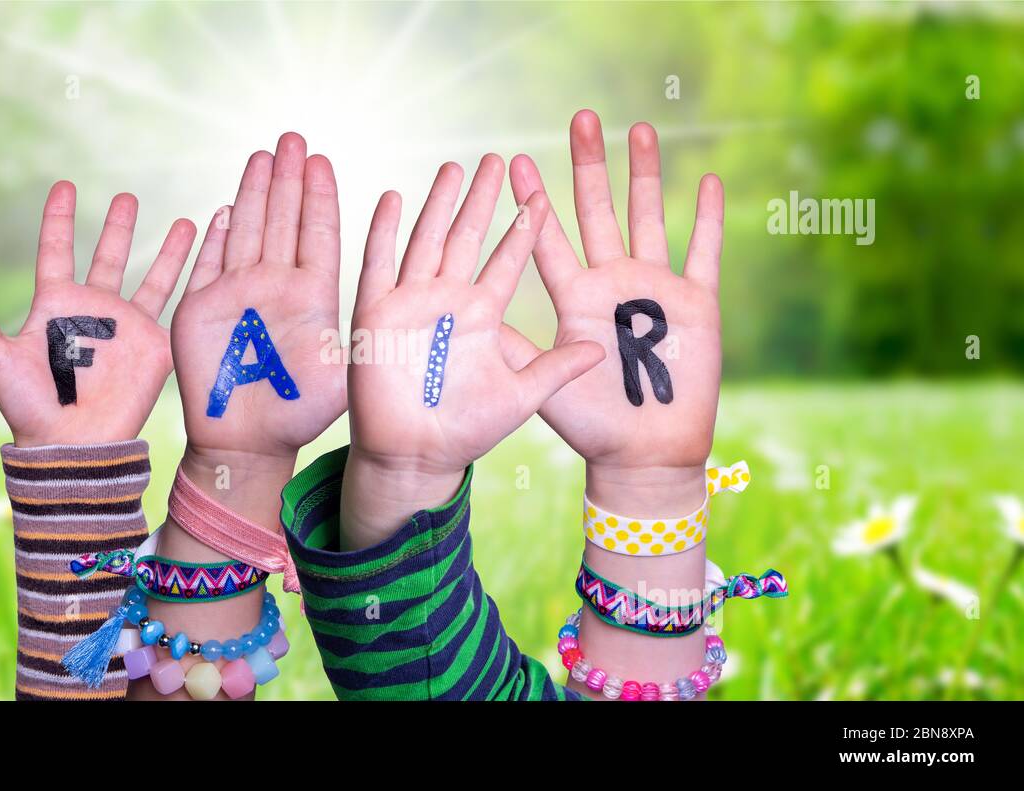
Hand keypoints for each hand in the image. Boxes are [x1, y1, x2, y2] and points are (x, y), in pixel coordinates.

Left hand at [0, 181, 194, 446]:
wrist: (74, 446)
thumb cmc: (30, 407)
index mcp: (56, 306)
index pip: (57, 251)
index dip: (59, 219)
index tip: (65, 186)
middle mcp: (93, 311)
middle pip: (109, 256)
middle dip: (120, 226)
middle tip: (128, 195)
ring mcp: (126, 327)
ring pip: (151, 277)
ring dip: (167, 250)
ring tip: (185, 221)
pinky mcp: (154, 346)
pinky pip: (176, 307)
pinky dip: (193, 282)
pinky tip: (208, 262)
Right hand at [171, 133, 344, 465]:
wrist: (248, 442)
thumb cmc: (299, 412)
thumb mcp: (342, 372)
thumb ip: (356, 335)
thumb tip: (378, 297)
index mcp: (312, 294)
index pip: (317, 233)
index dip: (318, 196)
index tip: (322, 160)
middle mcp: (276, 285)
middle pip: (281, 219)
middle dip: (287, 179)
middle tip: (293, 138)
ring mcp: (238, 293)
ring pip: (246, 230)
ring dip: (253, 193)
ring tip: (263, 156)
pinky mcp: (202, 308)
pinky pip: (208, 262)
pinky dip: (213, 236)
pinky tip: (221, 207)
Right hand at [342, 156, 604, 547]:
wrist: (417, 456)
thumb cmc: (466, 430)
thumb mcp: (523, 396)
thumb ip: (557, 369)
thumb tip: (601, 350)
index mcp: (482, 314)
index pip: (506, 260)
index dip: (522, 228)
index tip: (540, 195)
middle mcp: (448, 300)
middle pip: (466, 237)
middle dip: (481, 199)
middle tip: (496, 159)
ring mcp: (412, 303)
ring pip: (426, 240)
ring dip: (439, 205)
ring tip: (455, 168)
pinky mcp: (377, 314)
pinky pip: (379, 265)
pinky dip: (383, 232)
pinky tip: (393, 198)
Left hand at [504, 111, 723, 508]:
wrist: (644, 456)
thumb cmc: (590, 426)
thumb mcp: (539, 385)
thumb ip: (510, 348)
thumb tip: (466, 314)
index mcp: (574, 299)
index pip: (548, 240)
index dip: (534, 202)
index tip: (515, 162)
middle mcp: (613, 285)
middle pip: (599, 213)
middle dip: (590, 166)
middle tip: (580, 117)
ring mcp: (655, 290)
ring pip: (649, 219)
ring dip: (645, 175)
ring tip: (638, 128)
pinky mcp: (697, 305)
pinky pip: (704, 253)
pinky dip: (707, 220)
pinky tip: (708, 182)